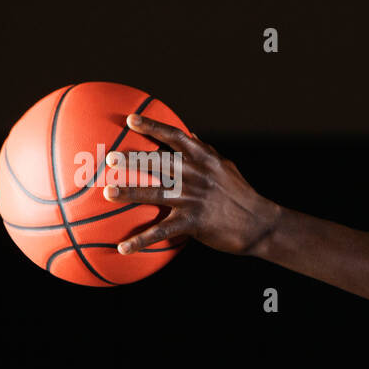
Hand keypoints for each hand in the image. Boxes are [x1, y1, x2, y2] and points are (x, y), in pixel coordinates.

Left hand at [104, 114, 280, 256]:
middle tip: (109, 158)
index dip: (153, 127)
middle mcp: (197, 176)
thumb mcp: (227, 168)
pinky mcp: (193, 223)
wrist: (260, 224)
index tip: (131, 120)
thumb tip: (190, 136)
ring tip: (108, 192)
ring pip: (155, 193)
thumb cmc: (242, 196)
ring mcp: (194, 199)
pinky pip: (162, 232)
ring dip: (129, 192)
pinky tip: (123, 247)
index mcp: (205, 159)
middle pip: (158, 163)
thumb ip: (206, 153)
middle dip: (133, 159)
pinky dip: (141, 240)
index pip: (176, 137)